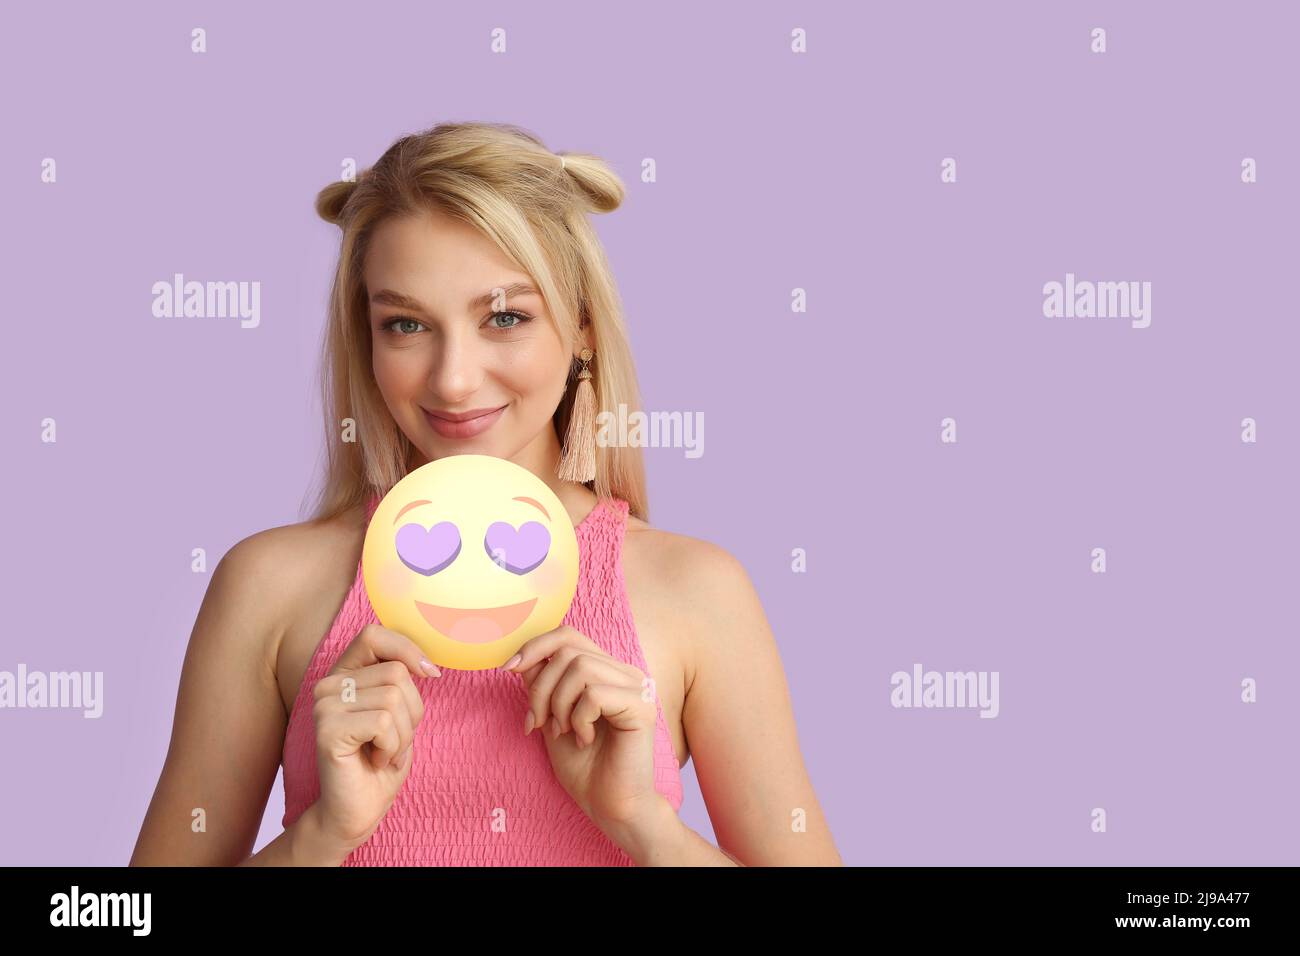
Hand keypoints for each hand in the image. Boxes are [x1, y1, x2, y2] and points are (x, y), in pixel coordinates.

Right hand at [309, 623, 438, 854]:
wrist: (356, 811)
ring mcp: (324, 706)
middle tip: (393, 741)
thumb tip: (426, 664)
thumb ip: (400, 679)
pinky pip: (384, 723)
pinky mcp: (327, 729)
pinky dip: (392, 747)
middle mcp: (328, 685)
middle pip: (396, 673)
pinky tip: (374, 761)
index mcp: (345, 674)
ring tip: (383, 753)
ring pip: (393, 698)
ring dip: (402, 735)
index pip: (374, 635)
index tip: (430, 674)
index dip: (407, 649)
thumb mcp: (398, 712)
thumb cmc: (381, 761)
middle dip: (412, 712)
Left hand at [503, 625, 661, 830]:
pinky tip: (585, 739)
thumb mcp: (551, 719)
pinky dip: (578, 719)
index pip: (568, 635)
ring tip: (563, 732)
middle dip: (540, 687)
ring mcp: (636, 688)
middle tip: (538, 723)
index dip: (535, 647)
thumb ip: (541, 686)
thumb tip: (522, 658)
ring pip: (580, 668)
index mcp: (605, 671)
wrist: (611, 807)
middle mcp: (624, 673)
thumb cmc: (585, 768)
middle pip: (568, 650)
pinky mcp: (641, 708)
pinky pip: (594, 694)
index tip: (508, 671)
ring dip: (559, 704)